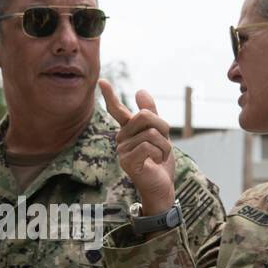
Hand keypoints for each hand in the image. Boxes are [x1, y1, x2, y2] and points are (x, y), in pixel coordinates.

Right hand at [101, 80, 176, 212]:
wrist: (162, 186)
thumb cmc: (159, 162)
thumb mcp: (160, 134)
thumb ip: (152, 114)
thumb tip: (140, 90)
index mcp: (128, 130)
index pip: (117, 109)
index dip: (109, 95)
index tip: (102, 81)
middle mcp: (121, 138)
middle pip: (145, 116)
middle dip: (163, 128)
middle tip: (163, 144)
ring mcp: (122, 150)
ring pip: (151, 133)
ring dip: (164, 145)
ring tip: (160, 157)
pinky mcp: (127, 161)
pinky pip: (149, 146)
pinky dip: (160, 154)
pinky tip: (156, 162)